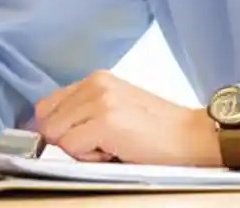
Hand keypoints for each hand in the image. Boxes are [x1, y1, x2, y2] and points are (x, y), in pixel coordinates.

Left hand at [35, 71, 221, 165]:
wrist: (192, 136)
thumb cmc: (158, 130)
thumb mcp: (115, 109)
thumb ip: (82, 112)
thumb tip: (47, 128)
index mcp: (96, 79)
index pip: (47, 104)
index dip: (55, 128)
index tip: (73, 140)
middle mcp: (95, 84)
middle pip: (48, 120)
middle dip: (67, 140)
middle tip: (100, 144)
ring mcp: (99, 100)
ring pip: (57, 135)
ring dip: (79, 150)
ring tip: (110, 146)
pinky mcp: (105, 121)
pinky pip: (72, 147)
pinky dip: (90, 158)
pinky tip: (115, 150)